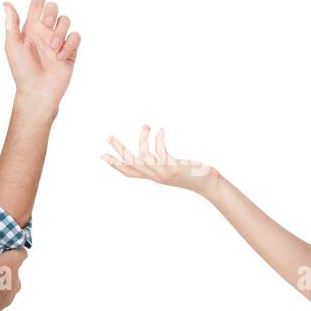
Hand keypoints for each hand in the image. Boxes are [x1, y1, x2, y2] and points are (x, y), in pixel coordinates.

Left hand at [3, 0, 81, 108]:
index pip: (37, 3)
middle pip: (54, 8)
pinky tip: (61, 57)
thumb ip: (12, 24)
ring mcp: (58, 40)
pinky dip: (70, 45)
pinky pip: (76, 37)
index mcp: (30, 28)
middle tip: (45, 29)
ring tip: (53, 50)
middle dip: (51, 14)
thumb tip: (6, 3)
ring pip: (66, 21)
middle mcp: (45, 31)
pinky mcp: (70, 50)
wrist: (38, 92)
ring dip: (60, 33)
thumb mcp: (12, 46)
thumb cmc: (21, 71)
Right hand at [102, 125, 217, 195]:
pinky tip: (160, 130)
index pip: (129, 173)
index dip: (115, 165)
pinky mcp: (172, 167)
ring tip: (146, 126)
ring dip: (142, 138)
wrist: (207, 184)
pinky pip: (160, 151)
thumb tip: (154, 152)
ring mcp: (163, 173)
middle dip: (118, 150)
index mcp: (153, 177)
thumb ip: (161, 163)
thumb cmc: (192, 175)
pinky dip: (158, 139)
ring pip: (143, 156)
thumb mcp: (173, 169)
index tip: (102, 156)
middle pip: (130, 164)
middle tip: (108, 136)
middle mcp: (155, 176)